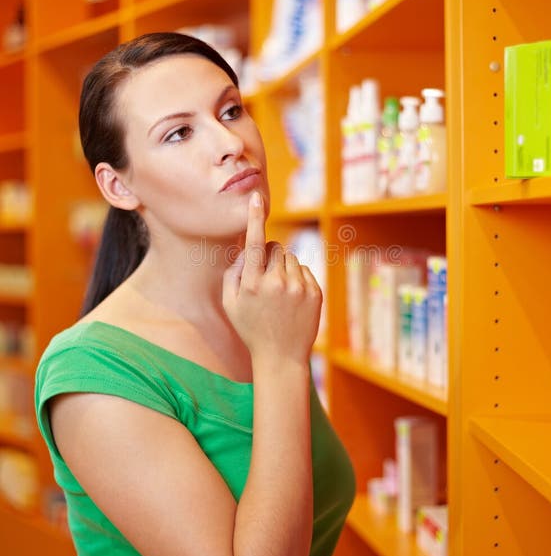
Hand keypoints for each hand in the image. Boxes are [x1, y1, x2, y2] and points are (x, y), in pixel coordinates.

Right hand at [222, 192, 321, 364]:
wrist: (281, 357)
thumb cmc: (251, 328)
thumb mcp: (230, 304)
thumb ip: (233, 272)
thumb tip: (245, 248)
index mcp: (252, 284)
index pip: (253, 243)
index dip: (254, 218)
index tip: (256, 198)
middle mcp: (276, 283)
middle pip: (275, 247)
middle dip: (270, 256)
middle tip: (265, 279)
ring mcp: (298, 287)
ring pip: (291, 258)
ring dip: (284, 268)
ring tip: (279, 295)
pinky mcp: (314, 292)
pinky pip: (304, 270)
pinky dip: (298, 279)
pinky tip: (292, 301)